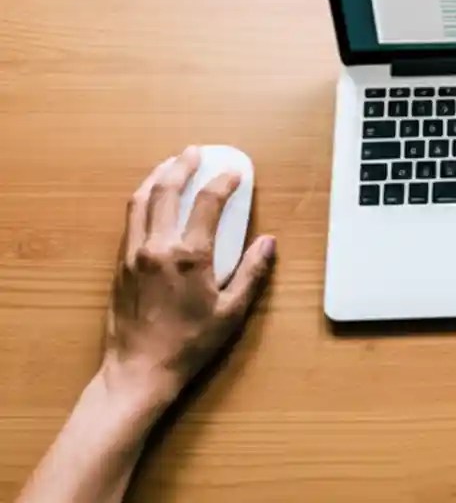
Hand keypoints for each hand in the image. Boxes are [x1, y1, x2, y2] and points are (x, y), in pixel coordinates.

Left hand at [100, 146, 275, 410]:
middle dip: (182, 165)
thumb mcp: (232, 312)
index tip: (235, 173)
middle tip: (195, 152)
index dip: (223, 182)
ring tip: (169, 165)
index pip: (207, 203)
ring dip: (156, 177)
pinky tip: (151, 199)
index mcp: (188, 256)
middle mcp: (156, 247)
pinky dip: (142, 200)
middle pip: (166, 190)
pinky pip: (130, 220)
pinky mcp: (118, 265)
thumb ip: (252, 272)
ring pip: (140, 201)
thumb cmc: (190, 345)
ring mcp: (132, 254)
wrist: (139, 371)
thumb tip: (269, 242)